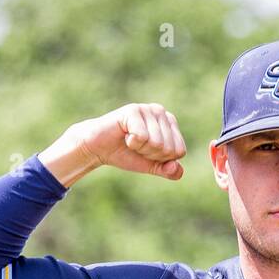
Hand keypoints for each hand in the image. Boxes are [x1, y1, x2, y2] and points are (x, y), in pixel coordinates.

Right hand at [42, 103, 186, 185]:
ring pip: (157, 143)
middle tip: (137, 146)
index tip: (147, 151)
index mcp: (170, 123)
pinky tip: (124, 135)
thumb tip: (177, 169)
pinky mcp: (133, 110)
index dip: (161, 159)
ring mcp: (148, 109)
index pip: (179, 151)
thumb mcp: (151, 165)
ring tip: (130, 140)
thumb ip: (168, 170)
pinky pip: (142, 137)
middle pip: (169, 148)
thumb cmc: (126, 154)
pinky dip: (132, 143)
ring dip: (140, 149)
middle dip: (151, 154)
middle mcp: (161, 112)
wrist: (99, 148)